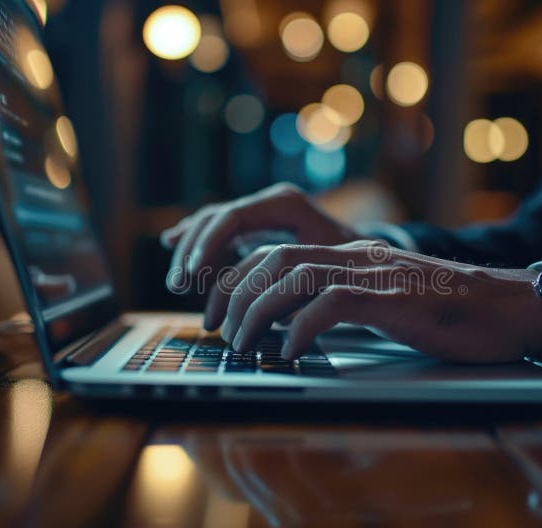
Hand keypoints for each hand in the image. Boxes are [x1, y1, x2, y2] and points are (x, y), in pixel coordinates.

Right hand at [161, 183, 360, 293]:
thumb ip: (295, 280)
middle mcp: (269, 203)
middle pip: (216, 219)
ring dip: (190, 252)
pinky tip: (172, 245)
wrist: (370, 254)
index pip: (233, 217)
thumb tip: (262, 311)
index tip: (193, 273)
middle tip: (178, 285)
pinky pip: (218, 231)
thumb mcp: (329, 269)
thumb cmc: (354, 263)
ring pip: (212, 225)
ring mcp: (261, 214)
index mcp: (285, 205)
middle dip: (192, 251)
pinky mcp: (256, 228)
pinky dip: (197, 242)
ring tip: (177, 284)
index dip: (208, 244)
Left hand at [205, 241, 541, 362]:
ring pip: (294, 275)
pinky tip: (291, 352)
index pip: (275, 253)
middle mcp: (356, 256)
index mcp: (351, 256)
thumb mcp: (385, 302)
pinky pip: (332, 304)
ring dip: (258, 310)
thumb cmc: (450, 314)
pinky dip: (301, 327)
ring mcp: (375, 274)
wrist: (508, 307)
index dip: (237, 280)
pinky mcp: (393, 298)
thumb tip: (297, 327)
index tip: (218, 312)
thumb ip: (346, 302)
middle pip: (273, 258)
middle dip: (234, 293)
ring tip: (244, 344)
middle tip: (219, 331)